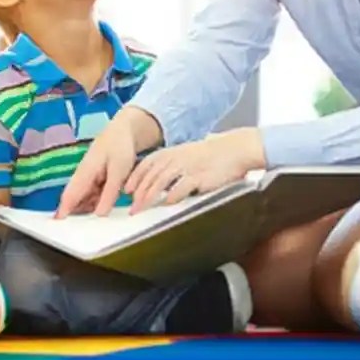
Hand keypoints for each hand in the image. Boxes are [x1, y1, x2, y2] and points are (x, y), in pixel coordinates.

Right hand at [56, 118, 139, 217]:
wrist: (123, 131)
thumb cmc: (119, 148)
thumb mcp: (118, 172)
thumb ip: (109, 193)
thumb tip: (99, 215)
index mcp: (84, 173)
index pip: (69, 196)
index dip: (62, 211)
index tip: (57, 225)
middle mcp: (82, 176)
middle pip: (74, 200)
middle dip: (73, 214)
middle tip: (79, 230)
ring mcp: (88, 178)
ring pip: (83, 199)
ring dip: (86, 209)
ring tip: (92, 222)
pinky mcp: (94, 179)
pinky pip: (92, 195)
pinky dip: (95, 202)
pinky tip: (102, 207)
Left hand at [124, 128, 264, 213]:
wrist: (233, 149)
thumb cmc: (210, 155)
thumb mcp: (185, 155)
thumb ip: (170, 165)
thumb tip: (157, 181)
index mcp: (170, 153)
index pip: (146, 165)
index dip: (135, 178)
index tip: (126, 190)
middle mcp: (175, 159)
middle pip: (150, 177)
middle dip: (138, 193)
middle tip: (131, 207)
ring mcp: (186, 167)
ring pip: (160, 183)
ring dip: (148, 197)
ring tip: (141, 209)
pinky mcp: (198, 177)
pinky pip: (181, 188)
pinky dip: (172, 197)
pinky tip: (166, 204)